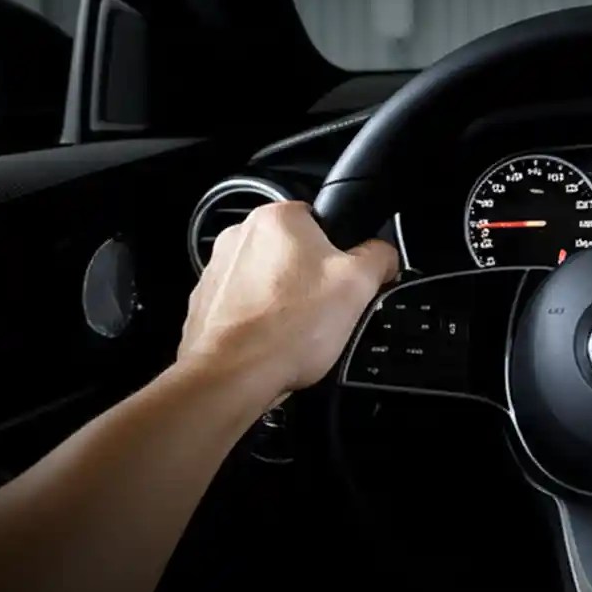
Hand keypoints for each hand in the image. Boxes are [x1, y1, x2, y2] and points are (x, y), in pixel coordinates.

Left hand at [178, 202, 397, 402]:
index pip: (323, 222)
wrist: (234, 373)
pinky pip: (248, 306)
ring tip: (298, 329)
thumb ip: (379, 256)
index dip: (343, 253)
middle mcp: (241, 236)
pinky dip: (262, 321)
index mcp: (278, 218)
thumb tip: (383, 255)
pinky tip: (274, 340)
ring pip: (271, 281)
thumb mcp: (359, 284)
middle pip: (296, 253)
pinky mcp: (208, 302)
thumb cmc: (288, 328)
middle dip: (313, 280)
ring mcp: (219, 269)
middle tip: (326, 310)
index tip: (346, 280)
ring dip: (286, 301)